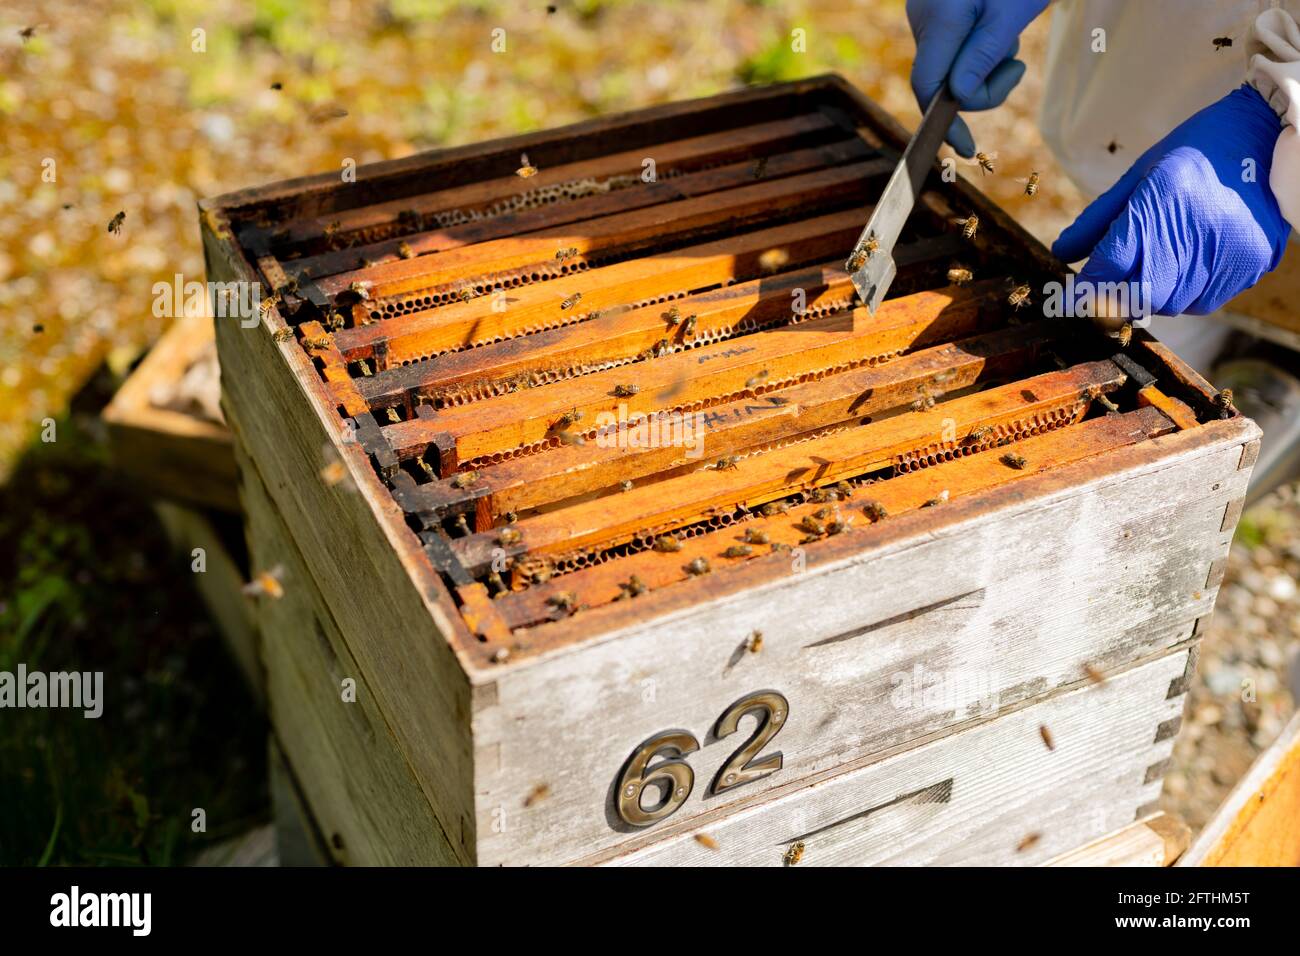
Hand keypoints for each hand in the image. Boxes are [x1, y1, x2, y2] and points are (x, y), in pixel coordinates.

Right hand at [907, 0, 1048, 156]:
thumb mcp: (1013, 13)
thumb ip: (983, 57)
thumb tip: (958, 98)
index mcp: (941, 19)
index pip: (930, 86)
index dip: (945, 122)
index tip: (964, 148)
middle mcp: (923, 19)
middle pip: (941, 80)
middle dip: (982, 86)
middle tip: (1019, 67)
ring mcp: (924, 15)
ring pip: (948, 66)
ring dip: (984, 65)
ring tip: (1011, 36)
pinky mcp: (932, 12)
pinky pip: (950, 48)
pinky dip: (976, 49)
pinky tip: (997, 26)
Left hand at [1053, 86, 1291, 317]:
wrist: (1266, 138)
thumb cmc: (1193, 155)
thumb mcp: (1140, 175)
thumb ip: (1099, 219)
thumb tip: (1061, 254)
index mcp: (1158, 204)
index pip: (1108, 266)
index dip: (1085, 288)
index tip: (1071, 296)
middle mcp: (1192, 233)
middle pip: (1137, 295)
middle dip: (1117, 295)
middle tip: (1113, 285)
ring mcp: (1224, 254)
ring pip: (1169, 304)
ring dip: (1152, 295)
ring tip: (1158, 263)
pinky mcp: (1247, 267)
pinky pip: (1203, 301)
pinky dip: (1186, 293)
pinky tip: (1189, 265)